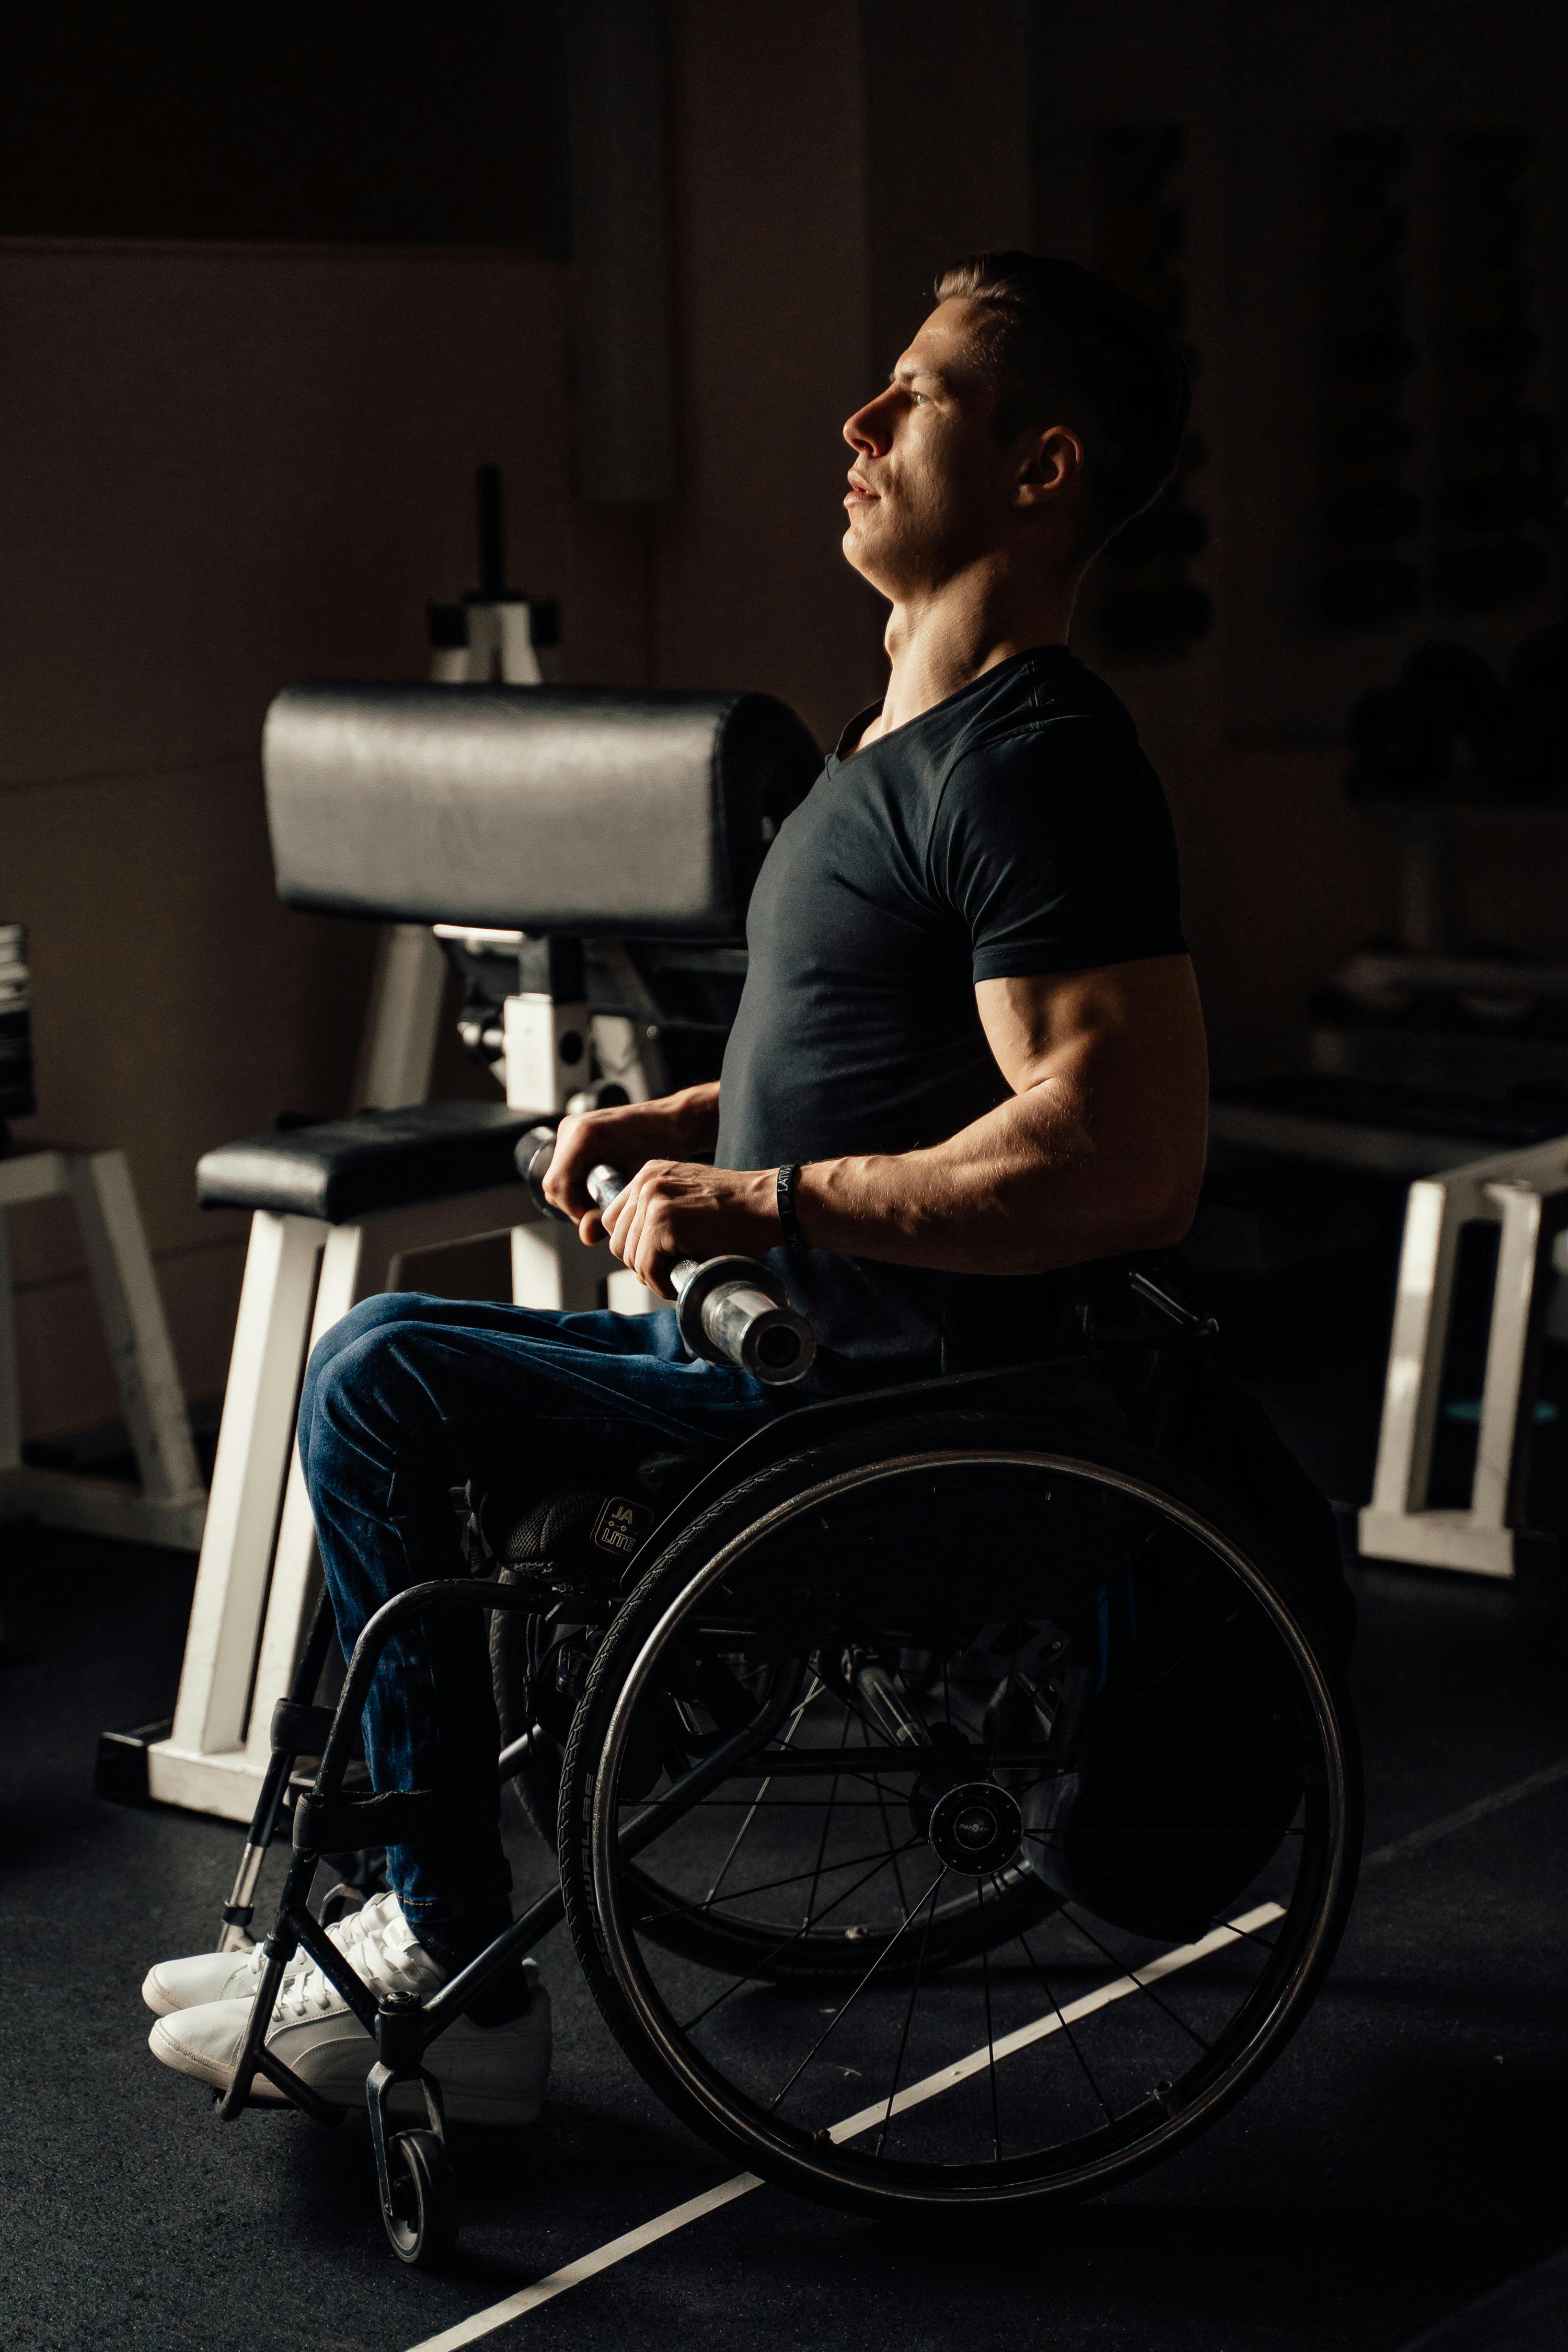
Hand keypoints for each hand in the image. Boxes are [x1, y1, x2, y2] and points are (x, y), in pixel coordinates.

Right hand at [542, 1084, 718, 1237]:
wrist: (671, 1123)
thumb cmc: (661, 1148)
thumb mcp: (635, 1185)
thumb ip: (608, 1213)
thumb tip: (586, 1237)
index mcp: (584, 1135)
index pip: (557, 1185)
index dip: (574, 1209)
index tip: (597, 1218)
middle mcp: (571, 1128)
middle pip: (553, 1184)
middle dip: (576, 1205)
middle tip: (604, 1213)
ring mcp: (570, 1129)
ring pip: (557, 1178)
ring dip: (576, 1196)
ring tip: (606, 1199)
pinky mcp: (573, 1134)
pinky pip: (563, 1168)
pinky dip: (578, 1184)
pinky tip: (602, 1187)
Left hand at [599, 1162, 779, 1298]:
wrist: (768, 1206)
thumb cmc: (737, 1209)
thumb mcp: (688, 1195)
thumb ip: (661, 1207)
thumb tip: (635, 1243)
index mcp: (649, 1174)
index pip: (615, 1219)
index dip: (633, 1245)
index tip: (659, 1256)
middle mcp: (646, 1183)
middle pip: (618, 1240)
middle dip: (641, 1262)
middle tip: (669, 1269)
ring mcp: (653, 1202)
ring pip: (629, 1257)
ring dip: (651, 1274)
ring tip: (677, 1275)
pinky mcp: (664, 1225)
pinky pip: (646, 1267)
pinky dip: (660, 1283)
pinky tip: (679, 1282)